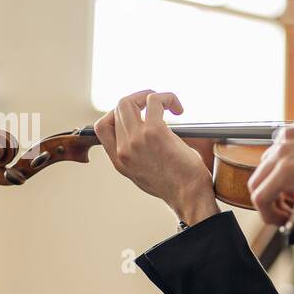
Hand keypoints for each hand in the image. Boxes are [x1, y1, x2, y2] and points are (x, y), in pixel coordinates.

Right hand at [96, 89, 218, 223]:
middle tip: (157, 106)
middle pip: (117, 109)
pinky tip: (178, 109)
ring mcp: (136, 141)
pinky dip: (167, 98)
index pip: (102, 127)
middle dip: (137, 100)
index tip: (138, 115)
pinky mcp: (154, 132)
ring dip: (147, 95)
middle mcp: (123, 150)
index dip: (118, 114)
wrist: (190, 198)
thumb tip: (146, 138)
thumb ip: (140, 158)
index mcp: (120, 161)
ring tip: (166, 103)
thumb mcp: (149, 176)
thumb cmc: (179, 188)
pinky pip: (154, 101)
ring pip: (127, 101)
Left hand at [246, 122, 293, 228]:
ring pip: (257, 186)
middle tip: (289, 214)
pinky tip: (287, 219)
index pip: (272, 164)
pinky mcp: (285, 168)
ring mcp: (283, 151)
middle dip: (272, 199)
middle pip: (261, 175)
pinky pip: (262, 197)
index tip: (290, 203)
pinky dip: (270, 213)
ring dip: (271, 208)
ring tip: (291, 218)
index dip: (278, 189)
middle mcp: (286, 138)